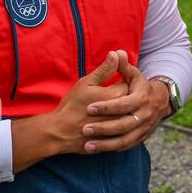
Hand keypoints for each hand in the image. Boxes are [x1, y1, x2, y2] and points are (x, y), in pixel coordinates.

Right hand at [12, 50, 129, 170]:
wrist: (60, 132)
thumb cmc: (72, 105)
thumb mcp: (86, 83)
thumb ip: (104, 70)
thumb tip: (117, 53)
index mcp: (114, 95)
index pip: (129, 84)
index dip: (123, 81)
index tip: (116, 82)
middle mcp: (119, 112)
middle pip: (131, 101)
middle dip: (125, 96)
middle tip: (114, 95)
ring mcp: (118, 127)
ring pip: (129, 117)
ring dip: (124, 112)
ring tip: (112, 110)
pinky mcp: (114, 139)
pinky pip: (124, 132)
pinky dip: (122, 127)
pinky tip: (112, 122)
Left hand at [80, 50, 169, 151]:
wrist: (160, 102)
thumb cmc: (140, 87)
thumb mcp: (134, 75)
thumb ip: (123, 66)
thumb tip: (116, 52)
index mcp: (142, 98)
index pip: (123, 104)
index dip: (106, 107)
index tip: (89, 108)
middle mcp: (145, 115)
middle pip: (123, 125)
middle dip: (103, 128)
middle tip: (84, 129)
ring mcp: (144, 128)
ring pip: (125, 139)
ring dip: (106, 144)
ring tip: (87, 145)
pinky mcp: (141, 137)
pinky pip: (127, 146)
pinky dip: (113, 148)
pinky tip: (97, 149)